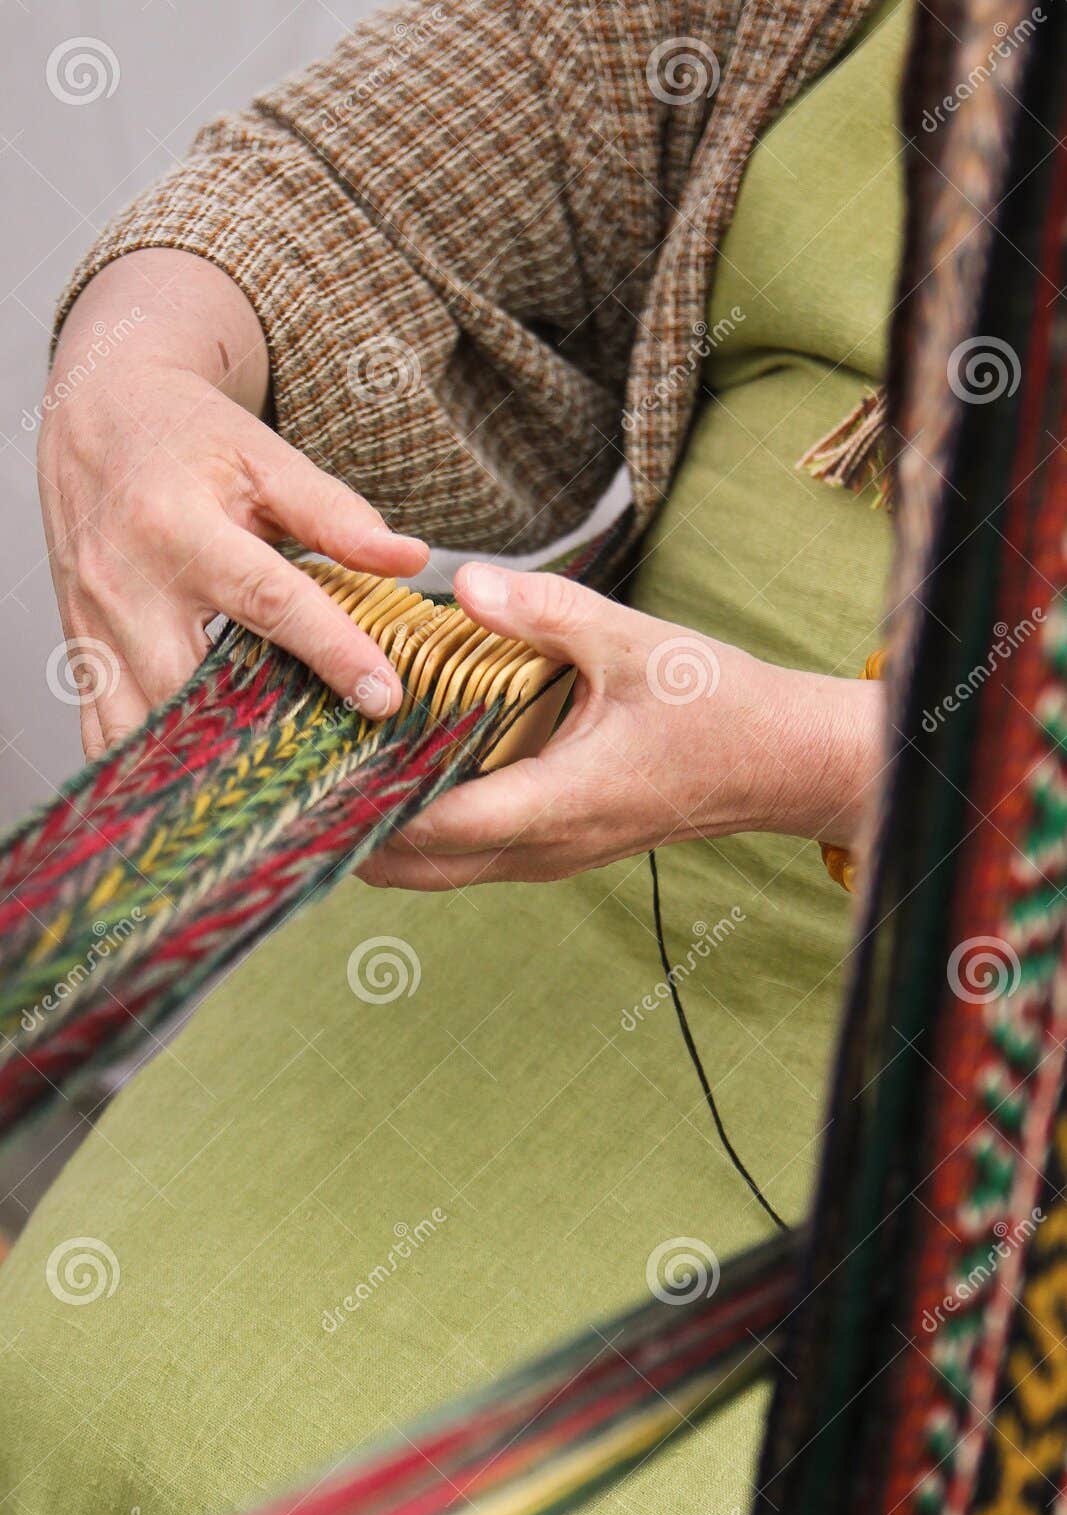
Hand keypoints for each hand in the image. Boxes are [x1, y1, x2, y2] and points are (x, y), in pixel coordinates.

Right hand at [39, 251, 427, 757]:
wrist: (93, 419)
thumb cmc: (187, 437)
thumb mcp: (264, 456)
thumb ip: (336, 514)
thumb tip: (412, 558)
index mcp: (179, 527)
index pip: (267, 601)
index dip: (330, 652)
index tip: (384, 698)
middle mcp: (127, 587)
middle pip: (197, 687)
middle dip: (267, 735)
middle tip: (341, 770)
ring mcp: (94, 631)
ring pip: (146, 729)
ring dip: (209, 768)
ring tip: (283, 797)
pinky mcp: (81, 659)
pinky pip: (109, 737)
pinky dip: (156, 772)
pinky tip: (213, 791)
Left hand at [357, 564, 884, 889]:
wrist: (782, 761)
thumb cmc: (720, 705)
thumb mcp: (637, 643)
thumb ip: (547, 614)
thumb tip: (460, 583)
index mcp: (560, 803)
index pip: (438, 827)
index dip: (367, 811)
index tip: (306, 780)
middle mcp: (547, 846)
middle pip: (421, 867)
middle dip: (354, 833)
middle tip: (292, 783)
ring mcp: (553, 855)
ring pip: (443, 869)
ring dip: (386, 835)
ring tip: (329, 778)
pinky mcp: (561, 843)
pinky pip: (473, 854)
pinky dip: (425, 829)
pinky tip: (400, 774)